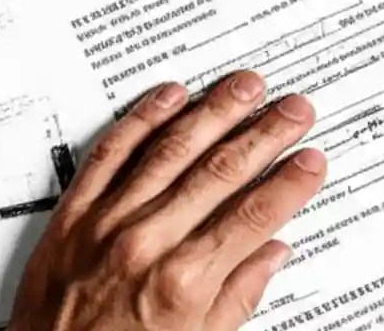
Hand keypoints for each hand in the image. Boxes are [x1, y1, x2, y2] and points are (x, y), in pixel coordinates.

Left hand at [9, 71, 325, 330]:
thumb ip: (237, 296)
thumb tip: (271, 253)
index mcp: (184, 284)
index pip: (254, 214)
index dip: (289, 182)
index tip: (311, 160)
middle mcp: (147, 244)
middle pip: (221, 172)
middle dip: (266, 133)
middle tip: (294, 109)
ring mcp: (107, 223)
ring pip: (172, 149)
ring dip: (215, 111)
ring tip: (245, 87)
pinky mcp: (73, 214)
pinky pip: (111, 153)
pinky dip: (142, 118)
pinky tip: (169, 96)